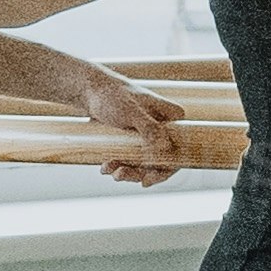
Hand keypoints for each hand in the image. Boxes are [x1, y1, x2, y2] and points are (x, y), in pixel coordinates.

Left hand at [60, 56, 186, 185]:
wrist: (91, 91)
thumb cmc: (113, 95)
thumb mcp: (131, 111)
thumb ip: (149, 127)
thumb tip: (166, 148)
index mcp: (171, 119)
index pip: (179, 150)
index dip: (167, 168)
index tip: (148, 179)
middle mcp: (162, 130)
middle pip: (160, 162)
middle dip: (140, 173)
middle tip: (121, 175)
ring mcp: (146, 138)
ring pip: (143, 164)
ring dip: (127, 171)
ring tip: (110, 169)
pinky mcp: (132, 143)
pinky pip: (129, 161)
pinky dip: (117, 166)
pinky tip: (105, 166)